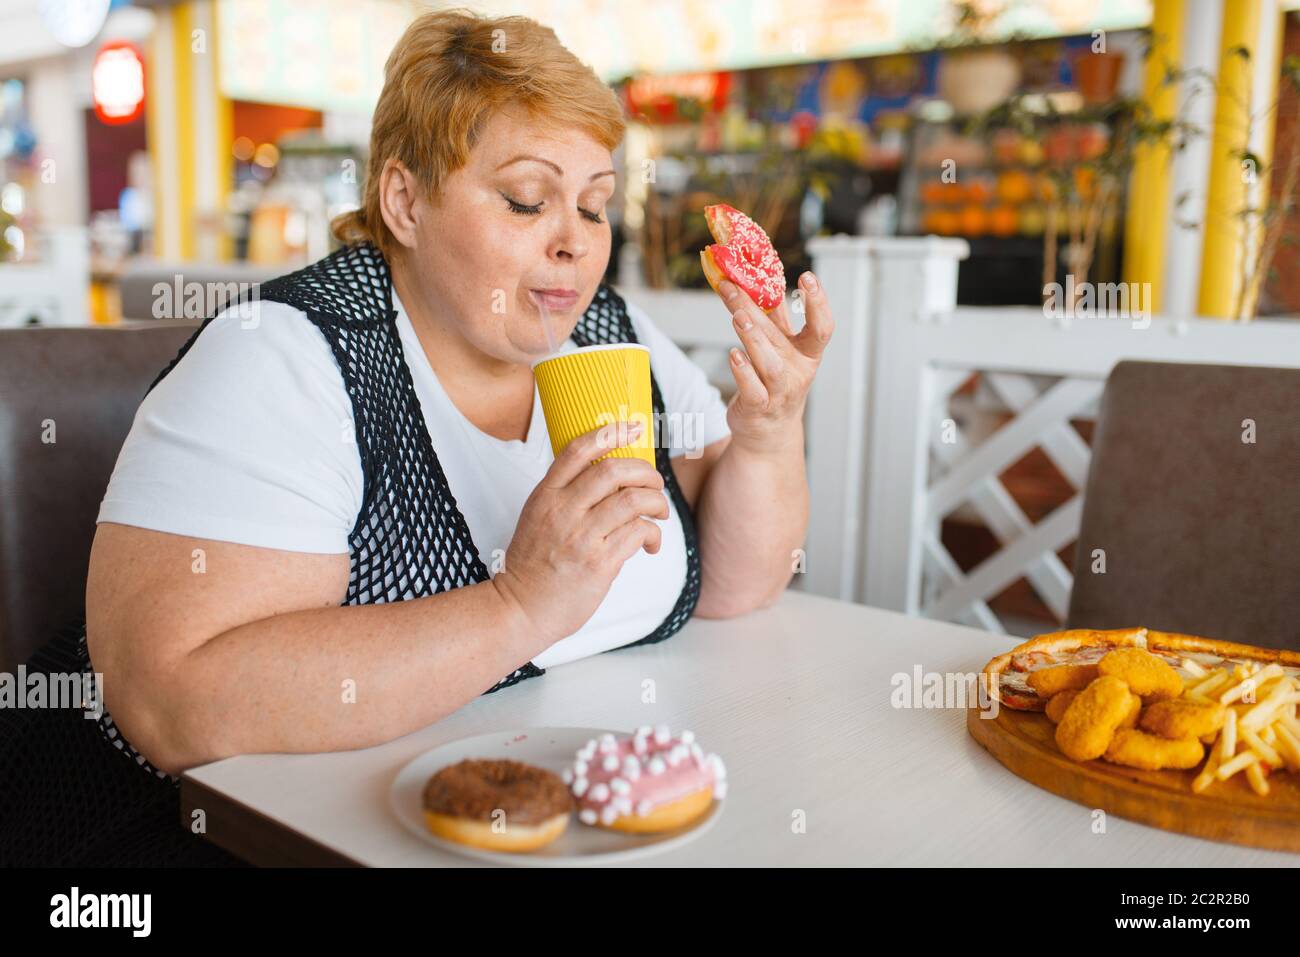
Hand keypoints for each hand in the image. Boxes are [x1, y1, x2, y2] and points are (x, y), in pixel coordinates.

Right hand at [492, 420, 669, 648]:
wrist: (521, 608)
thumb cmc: (534, 564)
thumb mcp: (538, 517)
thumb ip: (567, 495)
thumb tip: (612, 476)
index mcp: (546, 495)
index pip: (578, 451)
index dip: (610, 432)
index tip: (633, 427)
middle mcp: (562, 511)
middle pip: (614, 471)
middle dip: (646, 472)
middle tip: (655, 484)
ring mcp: (580, 537)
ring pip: (633, 501)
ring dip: (657, 504)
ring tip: (659, 513)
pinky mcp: (598, 563)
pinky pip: (639, 533)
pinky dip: (653, 535)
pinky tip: (650, 545)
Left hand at [714, 272, 833, 452]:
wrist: (769, 430)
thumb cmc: (775, 380)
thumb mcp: (782, 347)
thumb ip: (776, 315)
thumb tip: (763, 275)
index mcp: (808, 353)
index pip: (822, 327)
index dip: (818, 303)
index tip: (808, 277)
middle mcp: (798, 371)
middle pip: (778, 337)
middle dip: (756, 309)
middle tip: (734, 286)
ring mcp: (780, 391)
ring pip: (768, 363)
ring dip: (753, 339)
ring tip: (738, 317)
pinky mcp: (759, 407)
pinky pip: (753, 389)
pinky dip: (743, 372)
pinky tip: (734, 355)